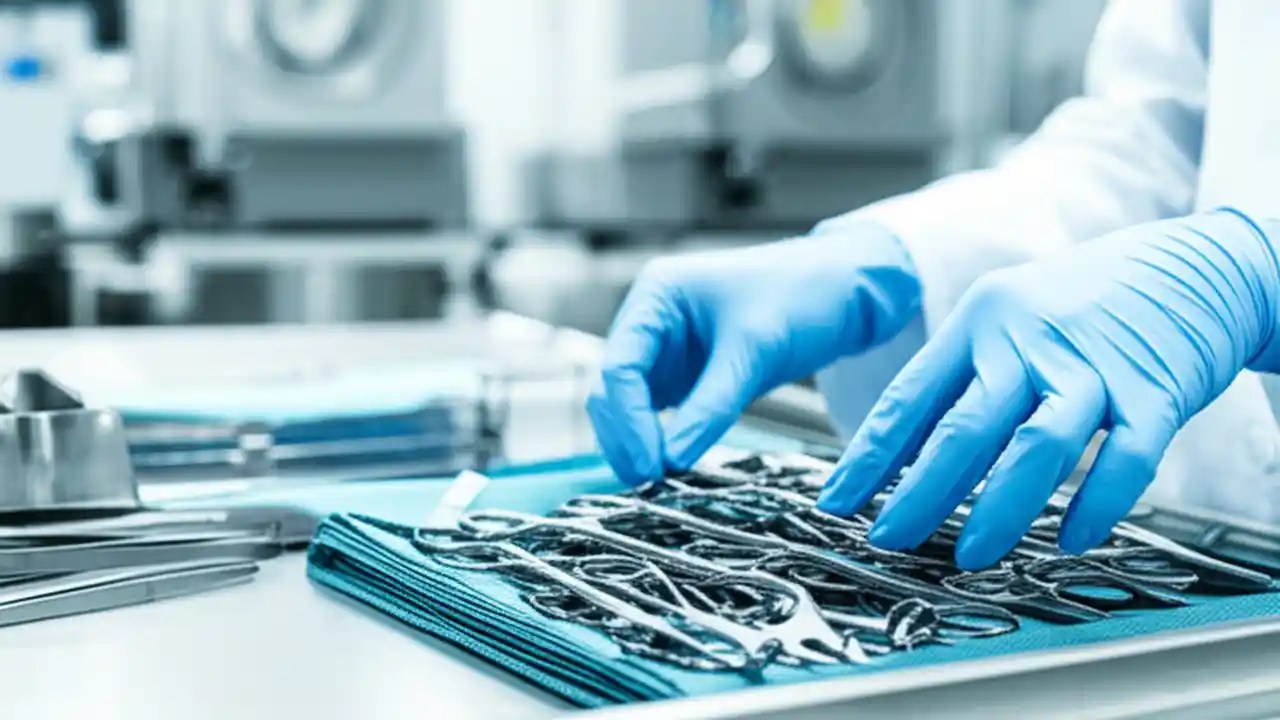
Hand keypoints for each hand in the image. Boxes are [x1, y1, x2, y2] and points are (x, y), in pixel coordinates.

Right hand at [589, 223, 919, 484]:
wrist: (846, 290)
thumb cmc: (803, 295)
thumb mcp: (756, 350)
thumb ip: (711, 405)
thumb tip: (672, 460)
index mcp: (656, 296)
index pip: (619, 365)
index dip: (628, 420)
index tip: (651, 464)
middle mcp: (652, 321)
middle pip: (614, 388)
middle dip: (627, 435)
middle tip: (651, 482)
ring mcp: (666, 350)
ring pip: (630, 406)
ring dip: (639, 442)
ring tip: (661, 481)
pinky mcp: (687, 375)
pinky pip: (660, 413)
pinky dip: (662, 440)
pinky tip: (674, 465)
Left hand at [817, 209, 1279, 568]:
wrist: (1194, 264)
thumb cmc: (1086, 303)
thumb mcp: (1010, 319)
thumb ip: (963, 382)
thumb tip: (903, 459)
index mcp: (980, 321)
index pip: (910, 397)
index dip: (868, 456)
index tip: (836, 502)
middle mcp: (1029, 339)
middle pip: (964, 427)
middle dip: (919, 493)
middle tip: (888, 540)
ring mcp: (1093, 365)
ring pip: (1037, 445)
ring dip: (999, 508)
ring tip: (971, 556)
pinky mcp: (1155, 391)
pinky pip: (1124, 458)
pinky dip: (1096, 505)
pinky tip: (1070, 540)